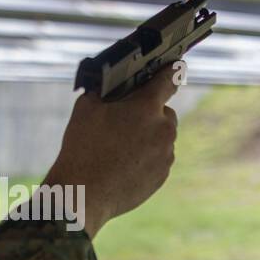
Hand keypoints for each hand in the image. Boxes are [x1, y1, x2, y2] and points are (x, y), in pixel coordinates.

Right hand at [41, 63, 180, 237]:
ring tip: (119, 149)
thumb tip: (112, 85)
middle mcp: (163, 129)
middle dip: (149, 114)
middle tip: (124, 123)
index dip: (171, 70)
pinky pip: (158, 160)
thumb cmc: (82, 148)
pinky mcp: (161, 176)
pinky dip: (146, 159)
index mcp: (146, 107)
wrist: (83, 194)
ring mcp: (165, 155)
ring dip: (147, 138)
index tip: (176, 66)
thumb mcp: (86, 107)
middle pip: (165, 113)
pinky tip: (123, 165)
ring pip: (161, 138)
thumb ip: (105, 91)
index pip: (168, 79)